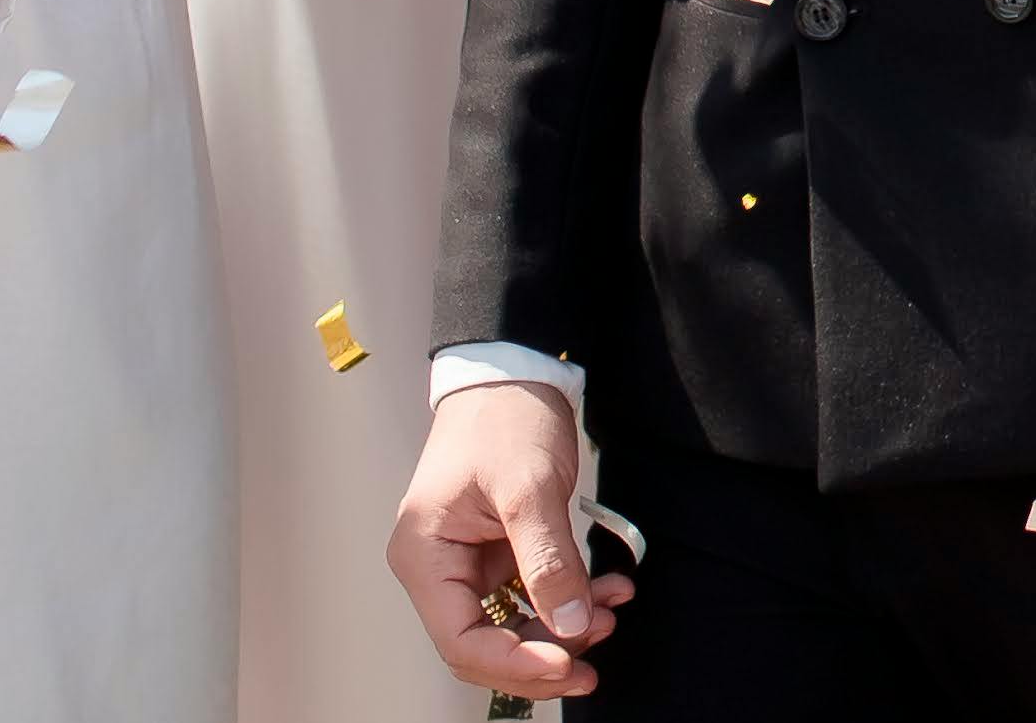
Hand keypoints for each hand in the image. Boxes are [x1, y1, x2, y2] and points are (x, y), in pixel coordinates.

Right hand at [386, 382, 627, 696]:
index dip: (514, 662)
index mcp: (424, 556)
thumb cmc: (503, 416)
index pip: (461, 640)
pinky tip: (607, 591)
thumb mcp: (529, 487)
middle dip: (542, 654)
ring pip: (513, 625)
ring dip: (563, 628)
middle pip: (485, 645)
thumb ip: (548, 561)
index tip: (566, 662)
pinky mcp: (500, 553)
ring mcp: (469, 563)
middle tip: (594, 659)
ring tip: (611, 612)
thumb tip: (569, 626)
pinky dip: (569, 599)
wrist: (514, 372)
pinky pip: (532, 595)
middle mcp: (439, 568)